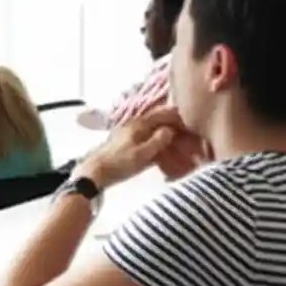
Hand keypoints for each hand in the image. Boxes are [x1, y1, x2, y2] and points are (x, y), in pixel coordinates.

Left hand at [74, 107, 201, 188]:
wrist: (95, 172)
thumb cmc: (120, 164)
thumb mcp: (143, 154)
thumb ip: (158, 140)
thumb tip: (170, 130)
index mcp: (139, 124)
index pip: (162, 114)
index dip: (177, 117)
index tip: (191, 123)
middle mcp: (133, 125)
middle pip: (157, 120)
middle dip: (172, 125)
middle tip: (187, 133)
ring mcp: (128, 133)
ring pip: (151, 129)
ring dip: (164, 134)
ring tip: (177, 142)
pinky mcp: (124, 144)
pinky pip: (144, 138)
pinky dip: (155, 142)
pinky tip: (160, 151)